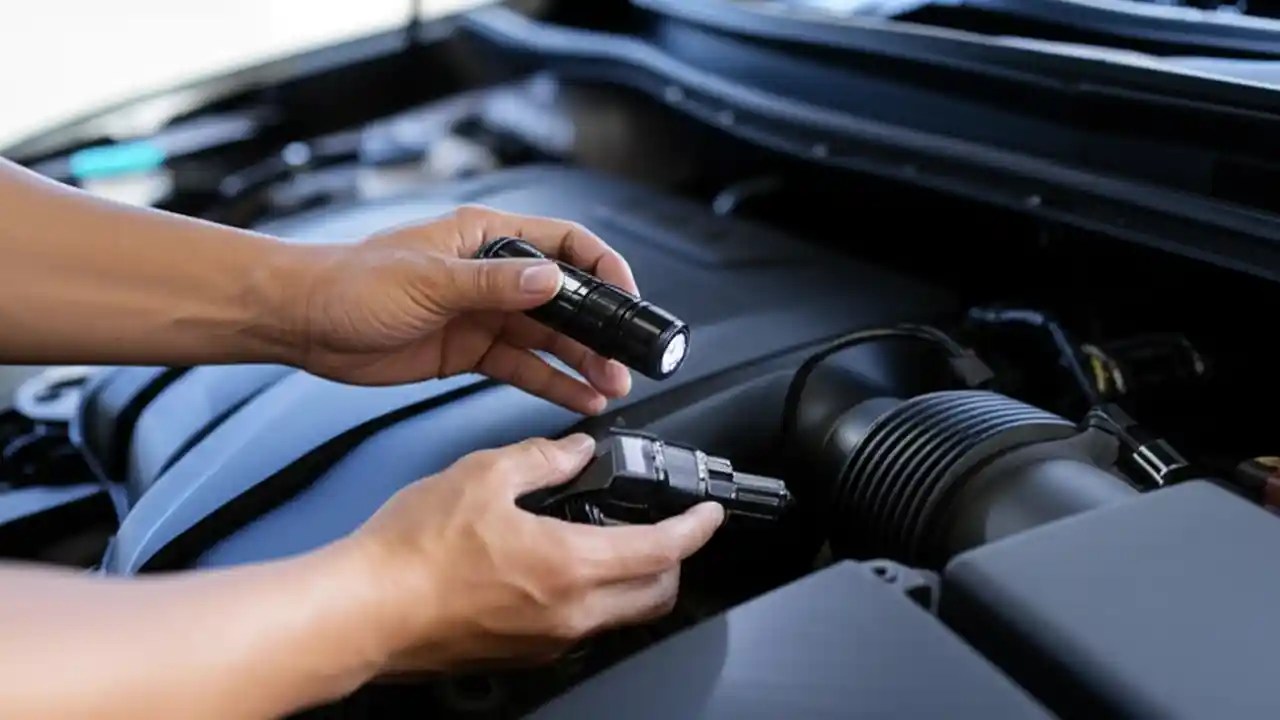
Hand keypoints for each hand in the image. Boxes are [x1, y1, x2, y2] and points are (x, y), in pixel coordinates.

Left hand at [290, 205, 637, 413]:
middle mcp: (491, 276)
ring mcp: (482, 315)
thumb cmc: (349, 284)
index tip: (627, 299)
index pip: (564, 244)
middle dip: (599, 331)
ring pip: (548, 339)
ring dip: (581, 363)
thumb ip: (493, 285)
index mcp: (485, 238)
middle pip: (565, 300)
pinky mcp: (469, 352)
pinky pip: (522, 368)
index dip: (603, 268)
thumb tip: (550, 281)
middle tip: (626, 361)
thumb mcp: (428, 281)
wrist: (302, 322)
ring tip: (611, 387)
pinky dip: (550, 383)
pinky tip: (576, 399)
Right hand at [342, 434, 724, 672]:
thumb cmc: (412, 552)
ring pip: (620, 617)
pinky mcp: (519, 656)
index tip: (709, 514)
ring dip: (634, 583)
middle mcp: (570, 615)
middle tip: (667, 530)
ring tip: (614, 546)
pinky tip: (561, 572)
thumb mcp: (484, 475)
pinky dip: (591, 601)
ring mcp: (546, 643)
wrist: (362, 611)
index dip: (696, 527)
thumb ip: (541, 458)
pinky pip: (579, 631)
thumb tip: (573, 451)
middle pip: (656, 595)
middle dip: (674, 561)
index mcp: (571, 566)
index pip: (663, 550)